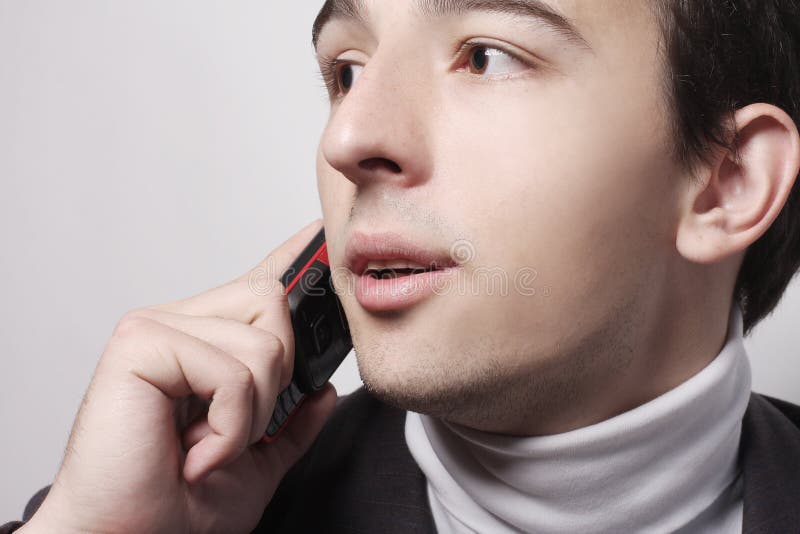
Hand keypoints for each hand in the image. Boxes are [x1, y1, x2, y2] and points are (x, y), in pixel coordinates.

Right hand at [21, 219, 336, 533]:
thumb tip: (324, 391)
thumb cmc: (177, 505)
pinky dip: (230, 424)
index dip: (290, 259)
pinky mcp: (141, 343)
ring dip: (250, 415)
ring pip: (262, 341)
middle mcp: (180, 325)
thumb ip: (292, 423)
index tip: (318, 232)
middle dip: (276, 377)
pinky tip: (194, 450)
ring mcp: (157, 327)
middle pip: (273, 302)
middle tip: (236, 426)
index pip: (256, 286)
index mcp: (204, 344)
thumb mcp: (258, 463)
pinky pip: (232, 369)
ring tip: (208, 445)